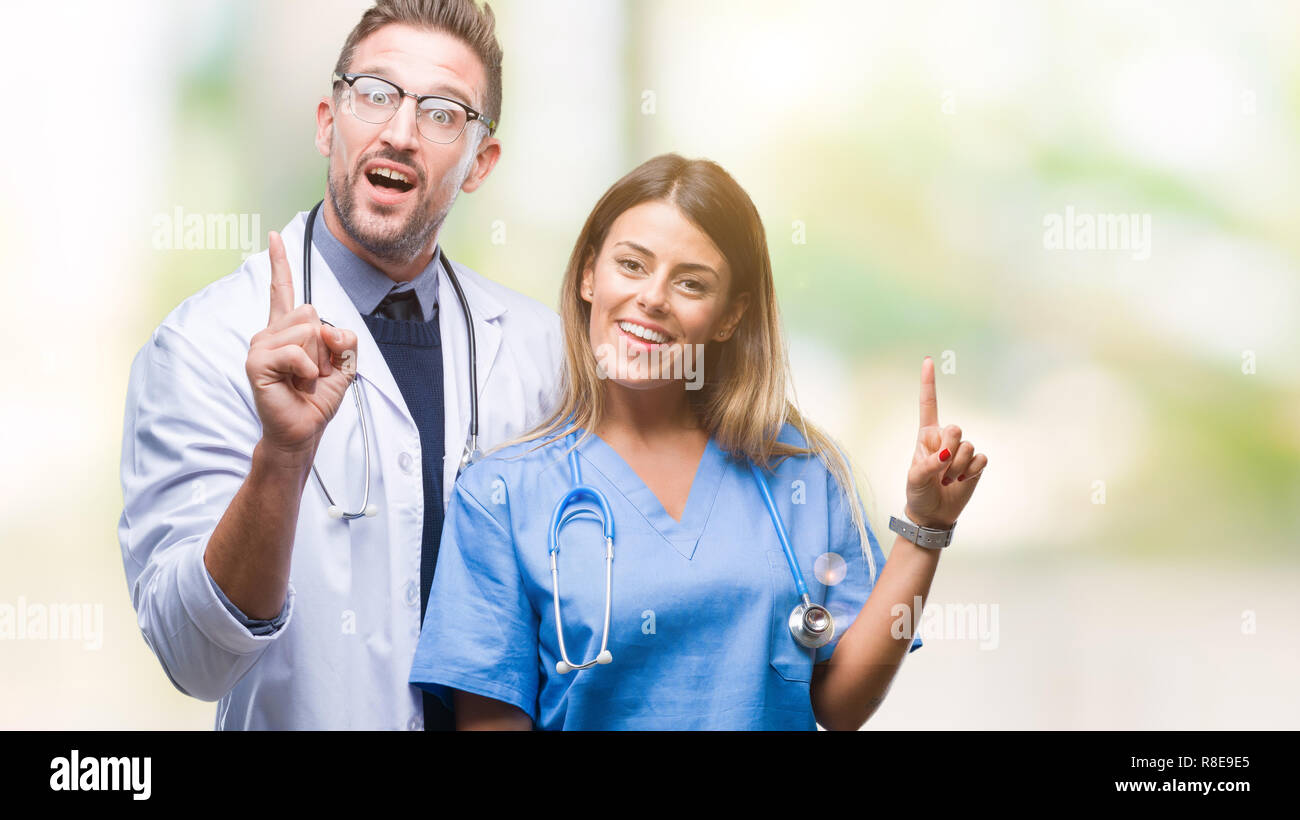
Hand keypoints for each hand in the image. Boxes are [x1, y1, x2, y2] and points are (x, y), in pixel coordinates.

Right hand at [245, 231, 358, 459]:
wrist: (303, 429)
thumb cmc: (317, 398)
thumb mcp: (345, 365)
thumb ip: (346, 341)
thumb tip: (330, 330)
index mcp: (287, 330)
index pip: (283, 290)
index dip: (280, 263)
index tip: (275, 236)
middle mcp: (270, 332)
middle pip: (311, 313)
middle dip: (325, 345)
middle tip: (314, 371)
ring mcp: (260, 345)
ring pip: (307, 331)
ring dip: (317, 360)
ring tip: (304, 378)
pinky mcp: (256, 362)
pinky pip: (296, 351)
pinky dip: (308, 369)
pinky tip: (298, 382)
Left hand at [904, 356, 986, 529]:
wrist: (933, 513)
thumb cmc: (918, 492)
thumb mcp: (914, 478)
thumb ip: (927, 464)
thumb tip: (945, 454)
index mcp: (926, 435)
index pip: (929, 404)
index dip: (928, 383)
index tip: (928, 360)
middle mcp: (945, 438)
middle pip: (955, 428)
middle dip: (948, 450)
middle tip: (939, 470)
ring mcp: (961, 450)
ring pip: (968, 447)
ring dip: (957, 468)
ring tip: (946, 480)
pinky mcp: (975, 463)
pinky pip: (980, 459)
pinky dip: (970, 472)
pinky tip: (961, 481)